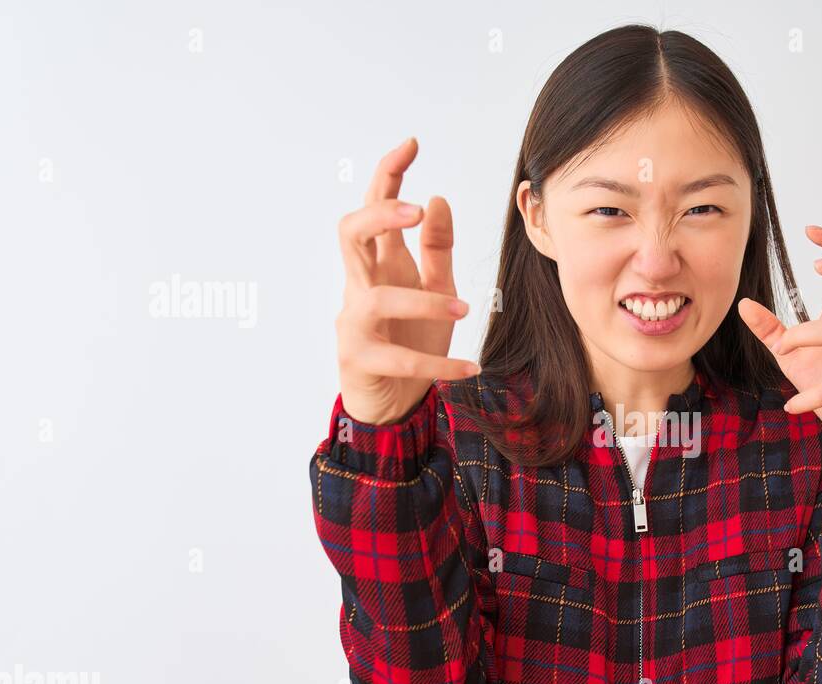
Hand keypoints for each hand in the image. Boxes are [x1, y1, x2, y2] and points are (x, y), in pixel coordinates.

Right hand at [335, 137, 478, 425]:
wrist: (392, 401)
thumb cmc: (411, 338)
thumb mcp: (435, 288)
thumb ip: (437, 248)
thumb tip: (438, 198)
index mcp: (381, 264)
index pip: (376, 207)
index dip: (389, 173)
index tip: (412, 144)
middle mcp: (360, 286)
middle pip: (351, 233)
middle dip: (378, 215)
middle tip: (415, 211)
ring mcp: (354, 323)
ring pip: (376, 298)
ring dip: (424, 300)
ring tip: (465, 308)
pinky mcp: (360, 360)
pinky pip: (399, 359)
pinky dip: (439, 364)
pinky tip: (470, 368)